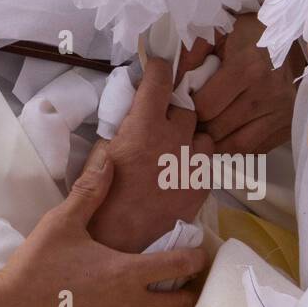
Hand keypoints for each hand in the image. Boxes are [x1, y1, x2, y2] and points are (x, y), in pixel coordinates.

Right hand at [0, 146, 208, 306]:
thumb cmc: (36, 267)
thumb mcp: (61, 223)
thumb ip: (90, 192)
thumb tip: (109, 158)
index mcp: (128, 273)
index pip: (182, 265)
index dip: (195, 257)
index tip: (195, 252)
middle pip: (183, 304)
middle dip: (187, 291)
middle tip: (179, 282)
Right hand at [89, 57, 210, 253]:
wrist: (118, 241)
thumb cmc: (99, 198)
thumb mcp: (100, 153)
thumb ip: (121, 127)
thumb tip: (131, 109)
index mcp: (143, 126)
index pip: (160, 80)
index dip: (159, 67)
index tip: (158, 65)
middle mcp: (174, 140)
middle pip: (186, 108)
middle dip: (174, 110)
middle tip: (161, 118)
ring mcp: (192, 165)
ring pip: (203, 136)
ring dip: (191, 137)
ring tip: (175, 147)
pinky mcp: (201, 188)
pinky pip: (207, 163)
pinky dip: (196, 162)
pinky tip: (180, 170)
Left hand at [193, 13, 298, 154]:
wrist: (287, 39)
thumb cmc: (247, 35)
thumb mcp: (217, 33)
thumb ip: (191, 54)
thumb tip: (171, 82)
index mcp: (248, 69)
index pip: (205, 106)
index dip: (187, 108)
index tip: (182, 104)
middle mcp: (267, 94)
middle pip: (218, 129)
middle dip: (198, 127)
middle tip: (187, 121)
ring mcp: (280, 113)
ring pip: (236, 146)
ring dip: (214, 144)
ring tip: (204, 131)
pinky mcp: (287, 126)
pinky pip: (254, 150)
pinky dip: (235, 147)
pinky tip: (225, 135)